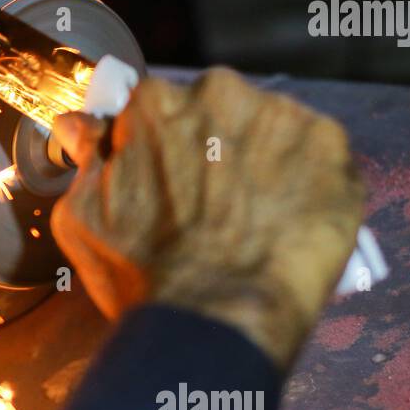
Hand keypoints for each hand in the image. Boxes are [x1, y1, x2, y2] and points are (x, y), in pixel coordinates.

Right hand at [50, 67, 364, 369]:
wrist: (219, 318)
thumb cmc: (143, 272)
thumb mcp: (82, 215)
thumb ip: (86, 157)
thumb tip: (79, 124)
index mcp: (155, 101)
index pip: (160, 108)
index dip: (166, 147)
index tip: (172, 180)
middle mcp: (219, 90)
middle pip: (217, 110)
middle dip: (216, 144)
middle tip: (215, 200)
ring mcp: (280, 113)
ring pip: (270, 128)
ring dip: (264, 158)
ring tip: (259, 214)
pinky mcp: (330, 144)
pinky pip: (318, 154)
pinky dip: (309, 179)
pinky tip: (293, 219)